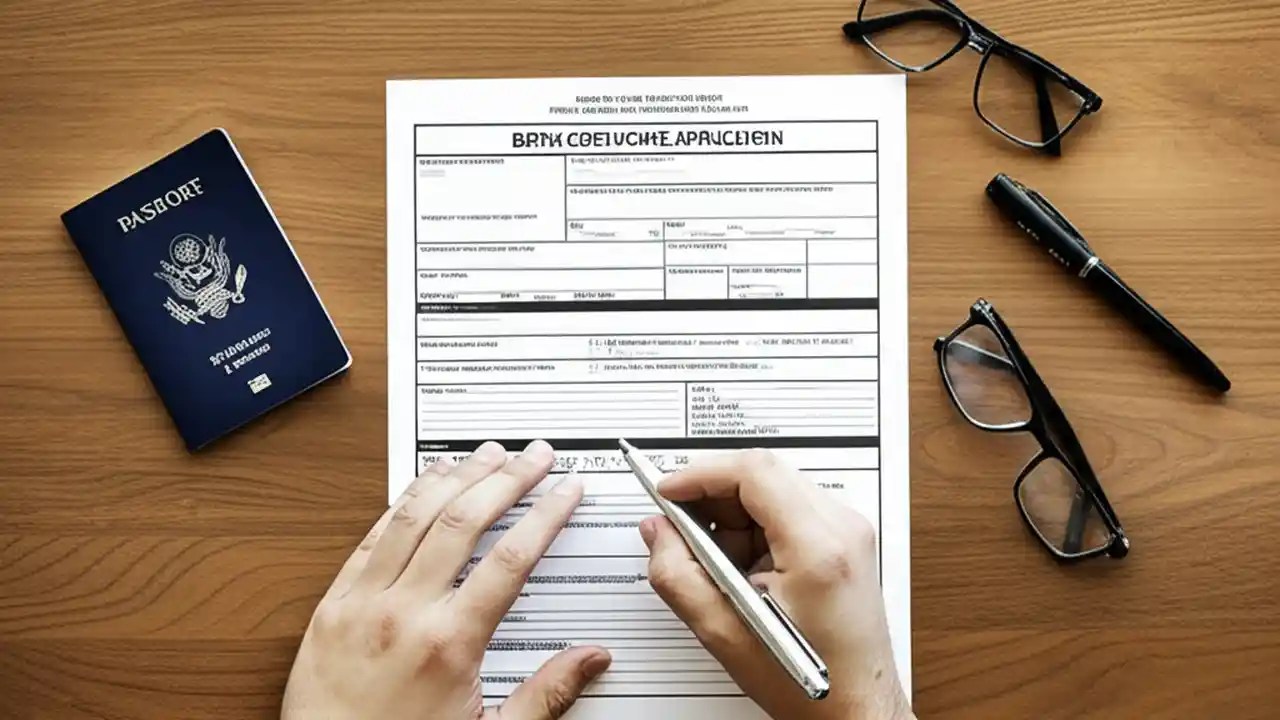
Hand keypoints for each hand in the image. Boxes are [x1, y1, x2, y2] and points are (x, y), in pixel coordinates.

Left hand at [283, 441, 611, 719]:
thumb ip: (546, 694)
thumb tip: (592, 659)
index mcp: (449, 645)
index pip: (511, 558)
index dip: (545, 515)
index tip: (565, 491)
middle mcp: (404, 614)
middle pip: (464, 521)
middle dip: (506, 479)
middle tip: (533, 455)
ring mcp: (363, 604)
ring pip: (414, 516)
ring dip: (454, 477)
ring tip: (484, 455)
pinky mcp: (332, 606)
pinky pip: (370, 538)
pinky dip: (401, 504)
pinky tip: (423, 485)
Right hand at [639, 450, 912, 719]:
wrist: (855, 709)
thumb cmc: (809, 684)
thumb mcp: (724, 632)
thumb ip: (677, 574)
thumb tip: (657, 532)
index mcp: (818, 547)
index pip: (753, 472)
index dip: (700, 474)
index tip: (667, 491)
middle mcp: (842, 528)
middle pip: (763, 473)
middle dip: (712, 493)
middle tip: (680, 526)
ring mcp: (849, 532)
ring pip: (773, 488)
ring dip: (732, 513)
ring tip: (716, 563)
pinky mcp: (845, 540)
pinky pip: (788, 508)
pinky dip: (754, 526)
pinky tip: (742, 568)